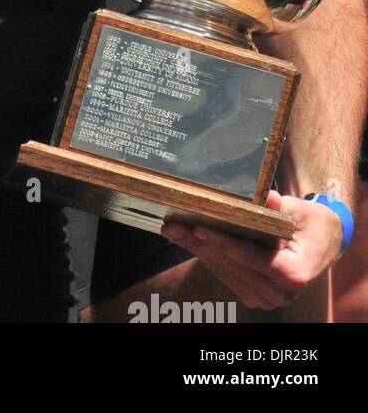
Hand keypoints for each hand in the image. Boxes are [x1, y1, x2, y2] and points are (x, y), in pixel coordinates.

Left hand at [163, 191, 343, 308]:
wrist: (322, 245)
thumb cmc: (312, 225)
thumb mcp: (301, 211)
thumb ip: (281, 207)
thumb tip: (267, 197)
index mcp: (292, 273)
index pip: (250, 257)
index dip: (223, 242)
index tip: (197, 228)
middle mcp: (278, 291)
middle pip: (230, 263)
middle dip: (199, 242)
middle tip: (172, 224)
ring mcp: (265, 296)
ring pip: (223, 269)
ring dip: (196, 248)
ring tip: (173, 228)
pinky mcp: (253, 294)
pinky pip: (225, 273)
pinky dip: (207, 255)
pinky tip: (188, 238)